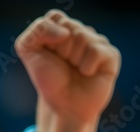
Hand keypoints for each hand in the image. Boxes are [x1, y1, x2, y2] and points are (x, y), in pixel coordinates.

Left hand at [15, 10, 121, 131]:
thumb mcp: (28, 51)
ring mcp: (98, 42)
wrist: (63, 106)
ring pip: (82, 37)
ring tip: (75, 70)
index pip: (56, 17)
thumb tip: (66, 32)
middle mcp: (82, 32)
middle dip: (60, 50)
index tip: (48, 53)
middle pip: (69, 27)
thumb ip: (37, 30)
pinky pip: (95, 51)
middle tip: (63, 65)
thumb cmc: (49, 80)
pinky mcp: (110, 55)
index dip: (48, 36)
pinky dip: (86, 66)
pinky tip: (87, 74)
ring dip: (72, 59)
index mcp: (63, 28)